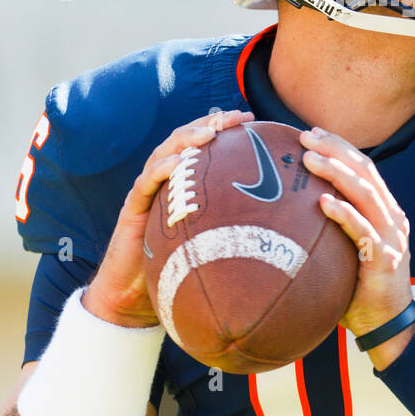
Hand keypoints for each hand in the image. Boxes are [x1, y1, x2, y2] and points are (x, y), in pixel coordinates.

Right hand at [84, 109, 254, 328]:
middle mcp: (163, 182)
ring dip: (186, 139)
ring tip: (209, 133)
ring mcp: (146, 193)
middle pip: (184, 140)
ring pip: (164, 154)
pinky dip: (160, 170)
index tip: (248, 118)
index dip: (222, 127)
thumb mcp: (211, 245)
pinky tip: (177, 163)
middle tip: (235, 117)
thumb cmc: (175, 271)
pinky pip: (145, 184)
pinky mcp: (132, 210)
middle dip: (210, 123)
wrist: (132, 298)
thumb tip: (282, 231)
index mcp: (182, 184)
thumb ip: (234, 230)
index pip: (202, 146)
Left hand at [300, 127, 414, 364]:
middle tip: (305, 137)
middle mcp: (392, 219)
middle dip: (335, 149)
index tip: (314, 133)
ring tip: (309, 159)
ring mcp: (391, 238)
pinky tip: (322, 202)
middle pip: (366, 172)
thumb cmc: (359, 287)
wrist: (387, 326)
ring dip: (336, 173)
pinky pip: (362, 231)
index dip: (340, 147)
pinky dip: (343, 213)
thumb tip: (290, 207)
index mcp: (386, 212)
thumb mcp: (346, 249)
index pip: (365, 168)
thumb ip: (331, 227)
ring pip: (366, 194)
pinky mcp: (384, 260)